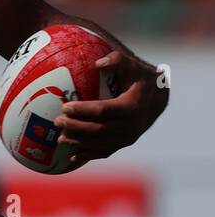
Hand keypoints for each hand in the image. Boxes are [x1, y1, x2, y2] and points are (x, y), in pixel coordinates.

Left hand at [56, 50, 168, 166]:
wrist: (159, 98)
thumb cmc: (140, 78)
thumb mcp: (132, 65)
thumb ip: (117, 60)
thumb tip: (97, 63)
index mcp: (131, 106)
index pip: (103, 110)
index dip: (83, 110)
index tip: (65, 107)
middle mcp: (131, 125)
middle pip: (99, 129)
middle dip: (76, 126)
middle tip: (57, 121)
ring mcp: (129, 137)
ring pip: (100, 143)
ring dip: (79, 142)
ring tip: (59, 138)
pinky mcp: (126, 143)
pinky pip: (106, 151)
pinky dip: (89, 155)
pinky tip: (73, 156)